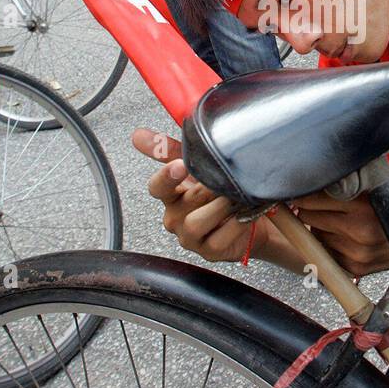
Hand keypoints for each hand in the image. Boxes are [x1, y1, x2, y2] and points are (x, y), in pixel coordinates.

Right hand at [132, 127, 260, 263]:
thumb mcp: (197, 166)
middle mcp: (176, 217)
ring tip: (237, 196)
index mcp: (170, 195)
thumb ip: (169, 149)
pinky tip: (245, 215)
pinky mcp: (210, 251)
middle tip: (228, 177)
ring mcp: (191, 237)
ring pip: (198, 222)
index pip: (157, 187)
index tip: (180, 166)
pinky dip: (235, 225)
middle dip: (210, 187)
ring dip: (221, 206)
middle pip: (188, 199)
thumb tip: (138, 136)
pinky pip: (219, 239)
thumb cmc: (219, 194)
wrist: (250, 220)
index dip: (166, 177)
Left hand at [293, 191, 388, 276]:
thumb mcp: (376, 184)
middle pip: (309, 218)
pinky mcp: (356, 269)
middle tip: (318, 204)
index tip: (298, 192)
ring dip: (319, 228)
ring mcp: (356, 253)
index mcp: (361, 205)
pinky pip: (327, 255)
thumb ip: (345, 185)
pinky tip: (344, 237)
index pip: (312, 200)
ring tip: (337, 221)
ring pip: (315, 237)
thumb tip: (310, 185)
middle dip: (310, 210)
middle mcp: (357, 231)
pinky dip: (329, 246)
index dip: (303, 194)